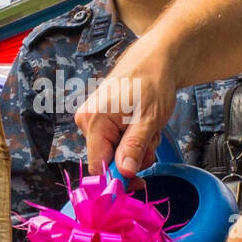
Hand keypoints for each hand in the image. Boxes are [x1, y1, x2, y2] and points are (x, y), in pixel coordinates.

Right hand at [74, 41, 177, 176]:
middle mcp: (87, 121)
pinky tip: (142, 124)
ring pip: (115, 152)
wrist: (154, 60)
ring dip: (137, 148)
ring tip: (149, 128)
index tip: (140, 181)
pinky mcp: (101, 120)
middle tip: (152, 141)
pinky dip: (134, 139)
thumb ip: (134, 147)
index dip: (119, 178)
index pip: (98, 167)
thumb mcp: (149, 119)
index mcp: (93, 121)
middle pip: (108, 160)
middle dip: (134, 158)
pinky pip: (116, 141)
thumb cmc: (152, 83)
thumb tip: (123, 173)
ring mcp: (93, 120)